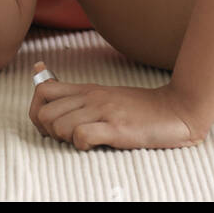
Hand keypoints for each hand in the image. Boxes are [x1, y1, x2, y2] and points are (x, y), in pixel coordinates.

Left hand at [28, 62, 211, 150]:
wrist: (176, 110)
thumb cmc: (138, 107)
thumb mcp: (103, 94)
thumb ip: (74, 91)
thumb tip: (39, 68)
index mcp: (86, 89)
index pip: (41, 90)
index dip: (37, 111)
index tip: (50, 126)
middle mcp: (91, 97)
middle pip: (44, 113)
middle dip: (48, 132)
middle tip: (66, 139)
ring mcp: (103, 111)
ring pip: (59, 125)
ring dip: (65, 139)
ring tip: (82, 141)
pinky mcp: (116, 128)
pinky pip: (82, 135)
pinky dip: (82, 145)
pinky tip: (94, 144)